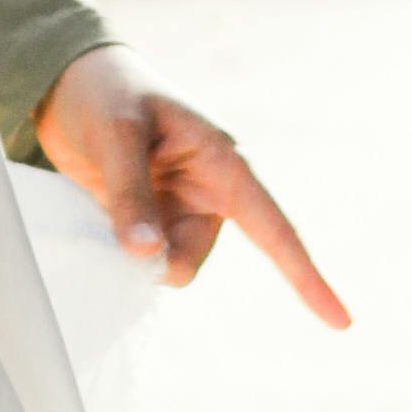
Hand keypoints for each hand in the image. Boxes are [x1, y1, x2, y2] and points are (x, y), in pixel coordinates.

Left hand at [34, 47, 350, 328]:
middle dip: (154, 259)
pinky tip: (99, 214)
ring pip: (165, 265)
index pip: (275, 228)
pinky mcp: (151, 224)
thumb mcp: (117, 135)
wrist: (69, 88)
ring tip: (101, 204)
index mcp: (225, 164)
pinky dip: (119, 251)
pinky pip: (142, 259)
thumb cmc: (106, 95)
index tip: (341, 323)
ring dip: (133, 253)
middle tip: (113, 226)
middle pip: (192, 260)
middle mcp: (210, 194)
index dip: (306, 277)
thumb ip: (131, 194)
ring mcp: (180, 212)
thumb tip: (147, 257)